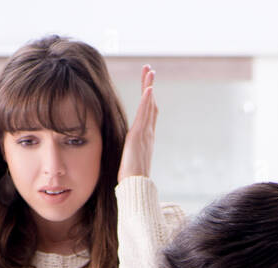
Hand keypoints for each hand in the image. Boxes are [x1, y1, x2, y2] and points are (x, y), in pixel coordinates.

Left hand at [117, 65, 157, 181]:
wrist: (136, 186)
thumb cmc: (131, 178)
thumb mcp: (129, 160)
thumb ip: (130, 152)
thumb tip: (127, 152)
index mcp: (145, 137)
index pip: (148, 113)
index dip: (149, 98)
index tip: (148, 85)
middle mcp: (148, 133)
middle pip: (151, 104)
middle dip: (149, 86)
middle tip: (150, 70)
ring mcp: (145, 133)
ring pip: (149, 105)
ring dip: (149, 87)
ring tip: (149, 72)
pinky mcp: (139, 135)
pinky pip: (145, 114)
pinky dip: (147, 101)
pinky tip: (148, 89)